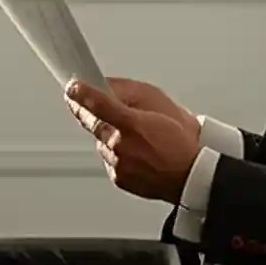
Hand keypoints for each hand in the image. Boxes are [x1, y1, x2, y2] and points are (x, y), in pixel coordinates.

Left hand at [65, 79, 200, 203]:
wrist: (192, 177)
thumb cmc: (183, 144)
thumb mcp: (165, 108)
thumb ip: (135, 96)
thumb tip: (113, 88)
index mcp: (133, 125)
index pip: (98, 104)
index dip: (82, 93)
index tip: (73, 87)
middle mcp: (122, 146)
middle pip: (91, 123)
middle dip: (84, 110)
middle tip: (79, 101)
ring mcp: (118, 164)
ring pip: (100, 142)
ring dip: (106, 134)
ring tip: (130, 135)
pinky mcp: (118, 177)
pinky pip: (108, 159)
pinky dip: (115, 153)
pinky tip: (134, 152)